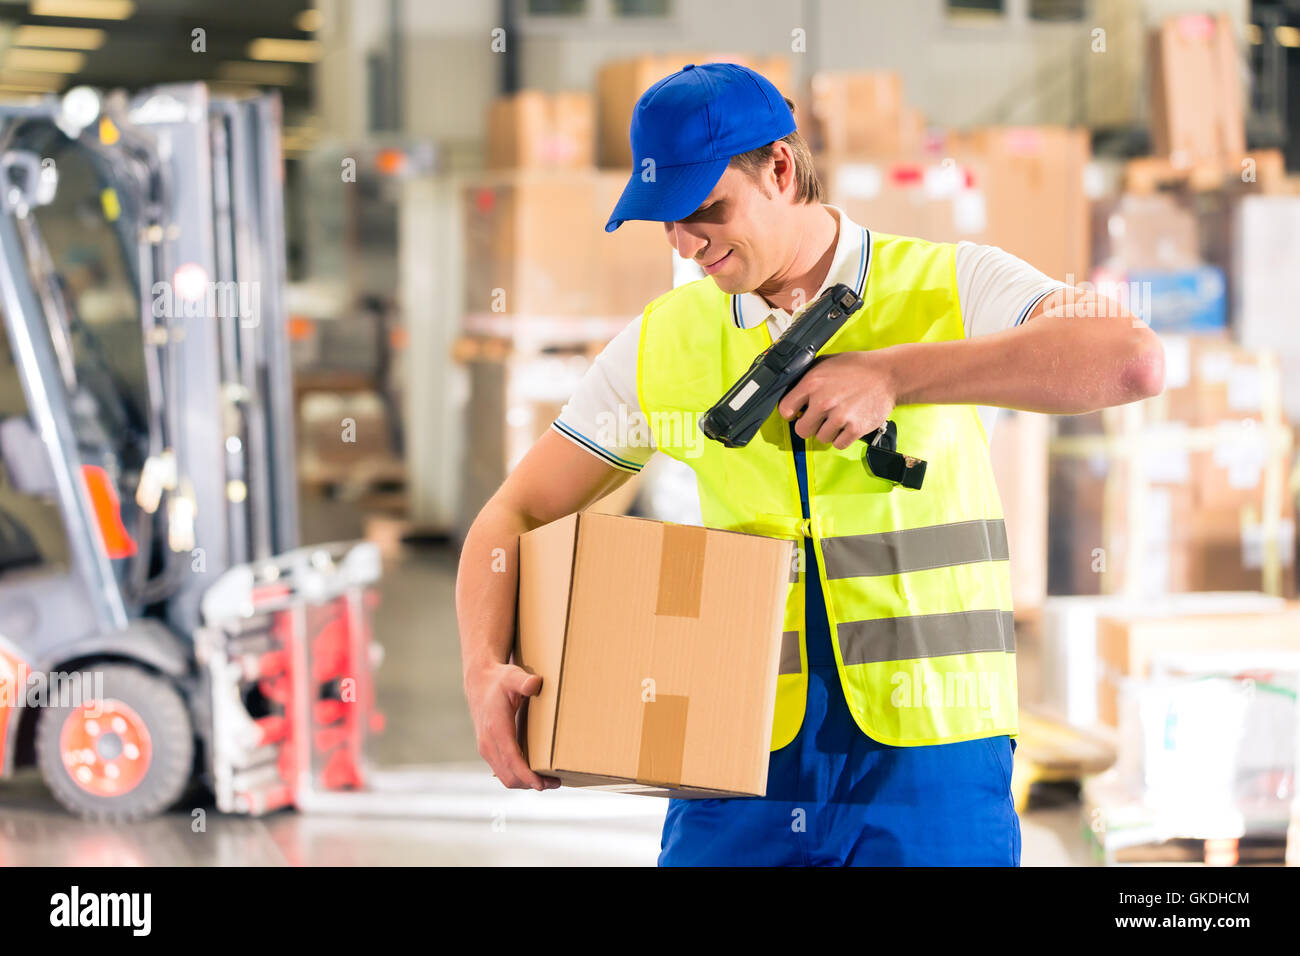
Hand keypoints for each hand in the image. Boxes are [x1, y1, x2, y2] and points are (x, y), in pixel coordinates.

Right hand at [464, 660, 560, 790]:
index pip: (512, 760)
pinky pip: (502, 771)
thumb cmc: (499, 680)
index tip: (542, 785)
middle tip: (555, 783)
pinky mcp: (488, 750)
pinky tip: (532, 773)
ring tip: (548, 781)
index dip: (527, 776)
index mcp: (496, 729)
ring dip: (525, 783)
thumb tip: (535, 683)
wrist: (479, 682)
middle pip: (509, 775)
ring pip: (505, 777)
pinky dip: (517, 776)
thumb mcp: (512, 676)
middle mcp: (488, 743)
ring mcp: (486, 748)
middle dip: (531, 784)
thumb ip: (523, 681)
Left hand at [777, 350, 896, 449]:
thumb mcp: (825, 364)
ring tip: (839, 418)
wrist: (887, 374)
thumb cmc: (857, 367)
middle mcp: (823, 401)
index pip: (785, 409)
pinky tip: (848, 425)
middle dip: (810, 425)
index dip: (791, 412)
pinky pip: (838, 444)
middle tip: (821, 418)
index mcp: (812, 383)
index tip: (798, 413)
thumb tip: (790, 392)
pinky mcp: (855, 428)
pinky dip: (842, 438)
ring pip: (821, 438)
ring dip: (828, 431)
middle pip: (802, 430)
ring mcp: (839, 416)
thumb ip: (807, 379)